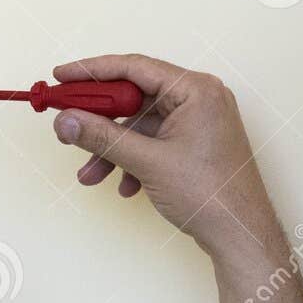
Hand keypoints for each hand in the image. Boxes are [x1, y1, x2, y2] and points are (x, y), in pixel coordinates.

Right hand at [50, 54, 277, 256]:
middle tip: (68, 124)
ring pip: (141, 125)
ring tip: (90, 174)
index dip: (92, 71)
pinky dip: (134, 160)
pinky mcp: (196, 142)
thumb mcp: (147, 162)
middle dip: (100, 120)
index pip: (134, 67)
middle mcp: (200, 98)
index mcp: (196, 90)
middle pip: (135, 96)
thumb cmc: (211, 195)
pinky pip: (154, 141)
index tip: (62, 76)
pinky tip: (125, 186)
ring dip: (113, 149)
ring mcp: (199, 121)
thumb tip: (67, 120)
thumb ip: (102, 137)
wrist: (240, 235)